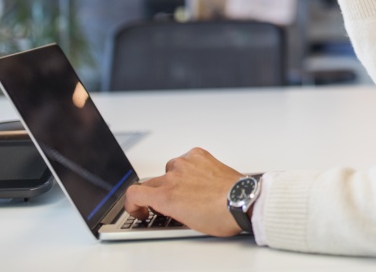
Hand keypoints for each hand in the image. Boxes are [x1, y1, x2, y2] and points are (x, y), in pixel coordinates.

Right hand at [124, 147, 244, 236]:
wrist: (242, 201)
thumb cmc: (220, 215)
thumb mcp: (186, 222)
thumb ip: (169, 209)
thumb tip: (166, 207)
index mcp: (166, 196)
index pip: (134, 193)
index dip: (133, 204)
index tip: (140, 209)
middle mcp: (173, 176)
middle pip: (151, 183)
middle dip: (155, 195)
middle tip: (167, 203)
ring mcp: (186, 163)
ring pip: (169, 169)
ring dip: (174, 179)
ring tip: (189, 190)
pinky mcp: (199, 155)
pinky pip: (186, 159)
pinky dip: (189, 168)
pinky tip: (199, 177)